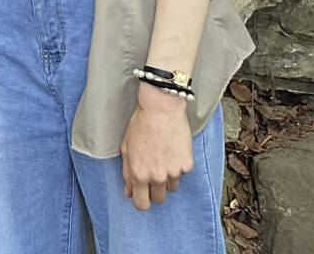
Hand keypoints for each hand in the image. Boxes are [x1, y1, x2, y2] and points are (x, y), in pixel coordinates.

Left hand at [119, 83, 193, 209]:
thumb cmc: (140, 126)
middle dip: (155, 191)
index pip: (142, 204)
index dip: (141, 202)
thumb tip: (128, 193)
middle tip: (153, 175)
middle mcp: (157, 177)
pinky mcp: (187, 166)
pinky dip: (177, 166)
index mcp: (139, 174)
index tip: (142, 196)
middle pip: (159, 199)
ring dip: (167, 178)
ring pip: (171, 187)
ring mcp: (174, 173)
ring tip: (162, 158)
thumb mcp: (126, 148)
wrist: (161, 110)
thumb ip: (127, 173)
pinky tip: (172, 150)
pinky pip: (181, 174)